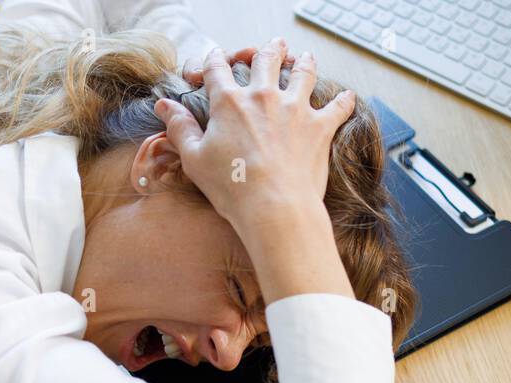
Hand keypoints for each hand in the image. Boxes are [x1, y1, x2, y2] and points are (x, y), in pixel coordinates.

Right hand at [155, 38, 355, 240]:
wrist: (275, 208)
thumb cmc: (232, 188)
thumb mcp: (194, 160)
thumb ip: (179, 128)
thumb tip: (163, 106)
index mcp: (230, 102)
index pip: (218, 70)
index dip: (213, 61)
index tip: (214, 59)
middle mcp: (264, 96)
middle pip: (266, 60)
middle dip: (267, 50)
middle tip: (272, 45)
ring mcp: (296, 109)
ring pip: (303, 72)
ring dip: (304, 62)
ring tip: (305, 56)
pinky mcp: (320, 127)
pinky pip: (337, 107)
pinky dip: (343, 101)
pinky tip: (347, 95)